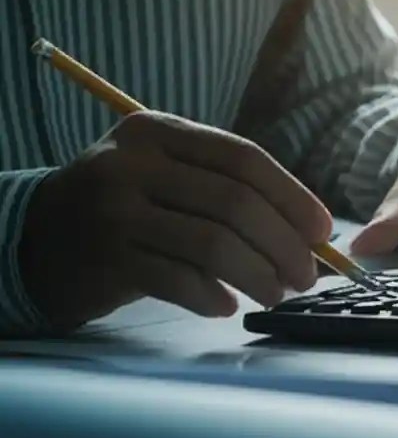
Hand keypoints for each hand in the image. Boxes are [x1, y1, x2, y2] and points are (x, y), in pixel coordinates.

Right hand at [19, 112, 330, 329]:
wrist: (37, 236)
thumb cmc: (126, 204)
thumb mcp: (164, 173)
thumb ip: (226, 188)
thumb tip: (309, 230)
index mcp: (157, 131)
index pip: (243, 158)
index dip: (292, 196)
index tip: (321, 232)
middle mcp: (133, 165)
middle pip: (235, 203)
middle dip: (283, 244)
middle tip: (306, 275)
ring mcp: (115, 211)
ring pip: (212, 244)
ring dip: (257, 275)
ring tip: (276, 293)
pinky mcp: (106, 258)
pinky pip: (178, 280)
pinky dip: (212, 297)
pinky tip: (226, 305)